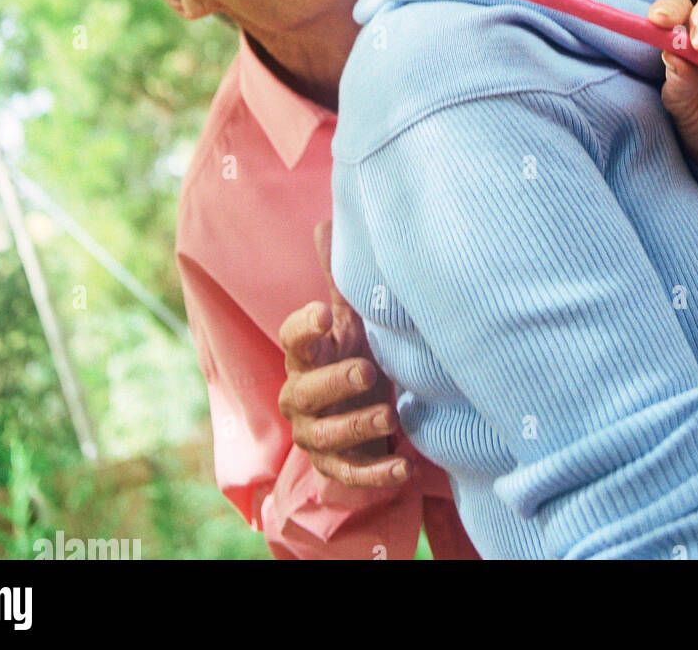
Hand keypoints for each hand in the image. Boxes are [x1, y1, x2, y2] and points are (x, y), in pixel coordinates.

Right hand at [276, 220, 410, 489]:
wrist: (357, 416)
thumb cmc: (351, 358)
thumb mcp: (349, 322)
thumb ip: (339, 284)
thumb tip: (325, 221)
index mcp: (305, 357)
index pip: (293, 339)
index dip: (305, 327)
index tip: (325, 314)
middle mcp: (302, 396)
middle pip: (306, 390)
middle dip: (335, 382)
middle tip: (367, 372)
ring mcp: (316, 435)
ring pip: (327, 436)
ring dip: (357, 427)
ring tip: (389, 416)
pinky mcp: (336, 468)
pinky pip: (352, 475)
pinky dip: (377, 474)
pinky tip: (404, 466)